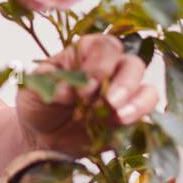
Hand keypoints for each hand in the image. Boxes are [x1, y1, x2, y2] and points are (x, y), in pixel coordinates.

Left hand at [15, 34, 158, 155]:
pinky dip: (138, 120)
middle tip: (108, 101)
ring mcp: (123, 95)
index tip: (84, 89)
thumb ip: (50, 85)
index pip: (106, 47)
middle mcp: (110, 69)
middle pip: (133, 65)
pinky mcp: (128, 118)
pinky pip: (146, 116)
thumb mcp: (34, 89)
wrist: (40, 135)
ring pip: (147, 90)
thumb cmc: (38, 102)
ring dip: (136, 103)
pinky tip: (119, 126)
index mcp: (86, 53)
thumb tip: (68, 91)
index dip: (100, 65)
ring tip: (117, 117)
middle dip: (124, 83)